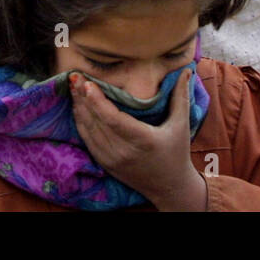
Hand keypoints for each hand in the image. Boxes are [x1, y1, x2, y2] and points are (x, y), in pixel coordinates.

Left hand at [70, 69, 207, 210]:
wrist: (170, 188)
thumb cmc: (177, 153)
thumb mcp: (181, 124)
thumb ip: (181, 96)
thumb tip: (186, 71)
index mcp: (143, 140)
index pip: (114, 119)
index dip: (98, 101)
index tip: (88, 83)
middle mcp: (124, 151)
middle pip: (97, 122)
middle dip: (83, 98)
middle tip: (75, 75)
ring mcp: (112, 159)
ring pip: (89, 130)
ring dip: (79, 108)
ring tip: (73, 86)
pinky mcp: (105, 164)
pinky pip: (87, 141)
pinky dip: (80, 122)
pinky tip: (77, 107)